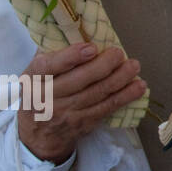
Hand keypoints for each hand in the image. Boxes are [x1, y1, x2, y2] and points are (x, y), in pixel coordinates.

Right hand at [17, 43, 146, 164]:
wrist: (37, 137)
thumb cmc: (39, 96)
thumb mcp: (33, 78)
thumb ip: (50, 57)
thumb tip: (77, 32)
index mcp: (32, 81)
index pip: (47, 67)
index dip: (70, 57)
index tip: (91, 48)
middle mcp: (47, 98)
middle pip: (78, 80)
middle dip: (103, 65)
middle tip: (118, 53)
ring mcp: (67, 113)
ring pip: (97, 93)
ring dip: (120, 78)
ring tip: (134, 65)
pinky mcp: (84, 123)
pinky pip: (107, 107)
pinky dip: (125, 96)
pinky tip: (138, 86)